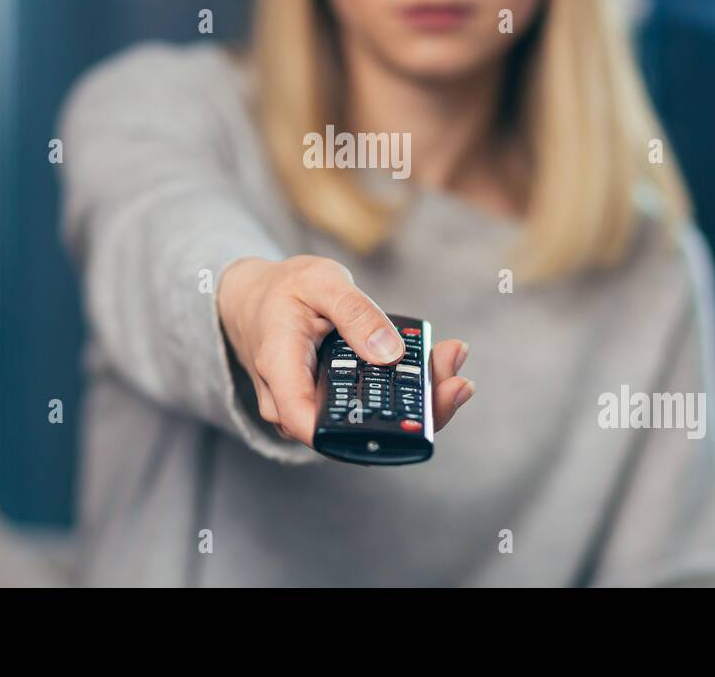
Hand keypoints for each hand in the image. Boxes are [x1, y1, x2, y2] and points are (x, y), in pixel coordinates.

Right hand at [217, 255, 475, 446]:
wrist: (258, 299)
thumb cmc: (285, 289)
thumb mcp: (319, 282)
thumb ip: (355, 313)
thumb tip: (391, 354)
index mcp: (279, 370)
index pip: (310, 424)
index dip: (363, 433)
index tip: (413, 419)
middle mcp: (293, 402)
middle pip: (353, 430)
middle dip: (412, 412)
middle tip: (457, 381)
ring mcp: (312, 407)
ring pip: (367, 422)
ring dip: (416, 400)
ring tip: (453, 361)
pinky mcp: (332, 402)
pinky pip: (369, 407)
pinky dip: (405, 389)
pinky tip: (438, 364)